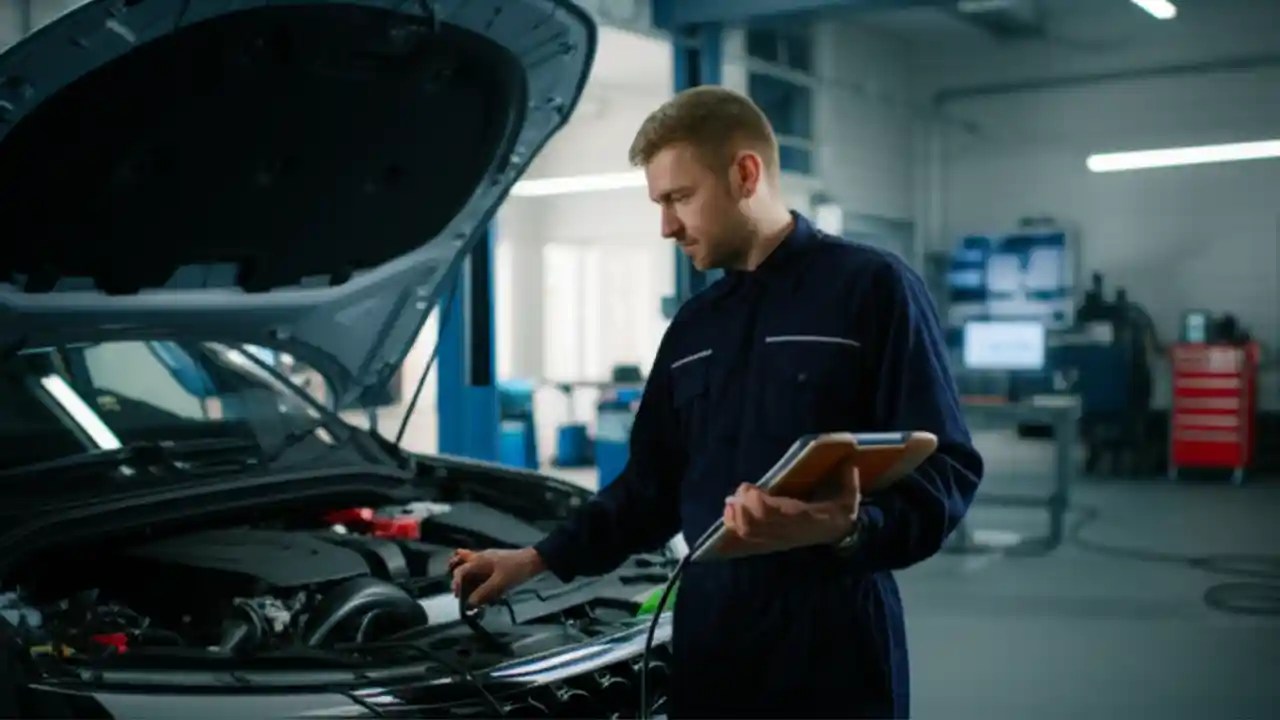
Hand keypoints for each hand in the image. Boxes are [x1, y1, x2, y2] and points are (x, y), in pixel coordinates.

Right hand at [448, 547, 545, 607]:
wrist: (534, 561)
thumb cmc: (516, 569)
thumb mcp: (500, 583)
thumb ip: (483, 593)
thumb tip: (470, 604)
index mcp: (479, 560)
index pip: (460, 571)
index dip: (456, 584)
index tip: (458, 597)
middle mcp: (481, 558)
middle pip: (462, 564)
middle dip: (459, 579)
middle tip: (461, 594)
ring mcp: (488, 560)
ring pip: (472, 568)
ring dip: (470, 582)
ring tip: (473, 597)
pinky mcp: (496, 565)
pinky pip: (482, 572)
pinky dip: (480, 582)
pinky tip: (486, 594)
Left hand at [723, 460, 860, 553]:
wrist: (838, 533)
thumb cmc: (840, 509)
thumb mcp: (849, 495)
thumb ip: (848, 480)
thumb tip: (850, 462)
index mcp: (807, 517)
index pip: (779, 515)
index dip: (760, 504)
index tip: (750, 488)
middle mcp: (791, 530)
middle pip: (760, 524)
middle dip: (744, 509)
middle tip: (737, 493)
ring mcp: (780, 537)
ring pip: (752, 532)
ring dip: (737, 518)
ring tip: (730, 502)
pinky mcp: (772, 540)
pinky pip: (750, 537)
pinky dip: (736, 526)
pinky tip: (728, 513)